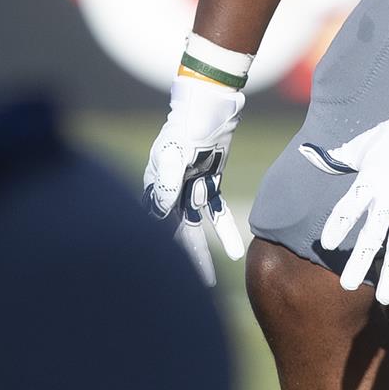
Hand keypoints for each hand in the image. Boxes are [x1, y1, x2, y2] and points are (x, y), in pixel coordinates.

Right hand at [143, 73, 246, 282]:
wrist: (209, 101)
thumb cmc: (188, 122)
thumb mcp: (175, 151)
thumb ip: (167, 180)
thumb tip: (161, 212)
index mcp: (155, 184)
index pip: (154, 223)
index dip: (156, 249)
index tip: (163, 273)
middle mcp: (168, 188)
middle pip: (172, 231)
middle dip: (180, 259)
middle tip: (189, 288)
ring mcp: (189, 185)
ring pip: (194, 226)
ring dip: (202, 251)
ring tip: (210, 281)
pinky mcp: (209, 180)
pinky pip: (215, 209)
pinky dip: (224, 229)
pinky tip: (235, 251)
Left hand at [300, 86, 388, 304]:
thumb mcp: (363, 144)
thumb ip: (337, 157)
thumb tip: (309, 154)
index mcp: (370, 181)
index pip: (348, 208)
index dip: (338, 226)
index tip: (326, 245)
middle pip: (372, 236)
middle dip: (359, 262)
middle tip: (347, 286)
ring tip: (383, 299)